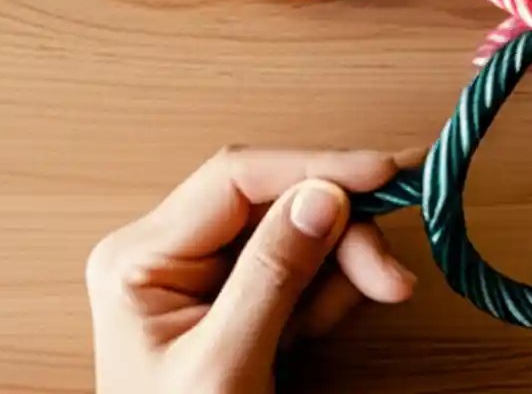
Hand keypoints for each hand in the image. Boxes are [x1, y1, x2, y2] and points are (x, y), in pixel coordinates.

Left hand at [86, 147, 416, 392]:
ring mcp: (205, 269)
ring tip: (322, 331)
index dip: (315, 167)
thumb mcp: (227, 364)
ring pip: (302, 229)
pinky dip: (327, 294)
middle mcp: (171, 248)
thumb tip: (324, 196)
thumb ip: (273, 276)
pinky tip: (312, 333)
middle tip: (390, 279)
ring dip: (338, 272)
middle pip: (278, 200)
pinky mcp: (239, 289)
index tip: (385, 174)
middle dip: (342, 235)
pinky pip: (305, 265)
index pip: (236, 178)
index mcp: (141, 256)